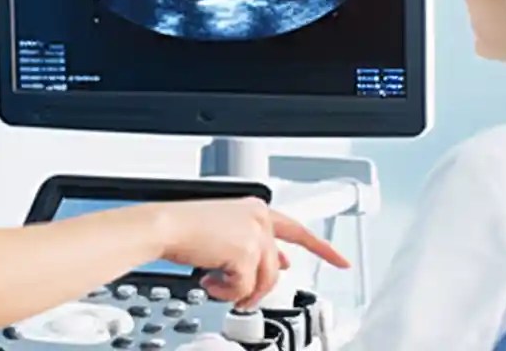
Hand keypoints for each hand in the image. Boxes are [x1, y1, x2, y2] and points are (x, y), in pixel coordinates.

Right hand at [156, 197, 348, 308]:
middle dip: (258, 287)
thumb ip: (253, 245)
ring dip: (240, 291)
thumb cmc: (185, 227)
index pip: (298, 230)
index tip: (340, 260)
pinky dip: (227, 292)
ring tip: (219, 286)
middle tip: (240, 295)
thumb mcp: (226, 230)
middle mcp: (260, 219)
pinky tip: (211, 282)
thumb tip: (277, 267)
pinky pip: (245, 288)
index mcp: (256, 209)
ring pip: (264, 281)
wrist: (165, 226)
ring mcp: (255, 236)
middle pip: (277, 267)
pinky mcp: (245, 253)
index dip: (321, 248)